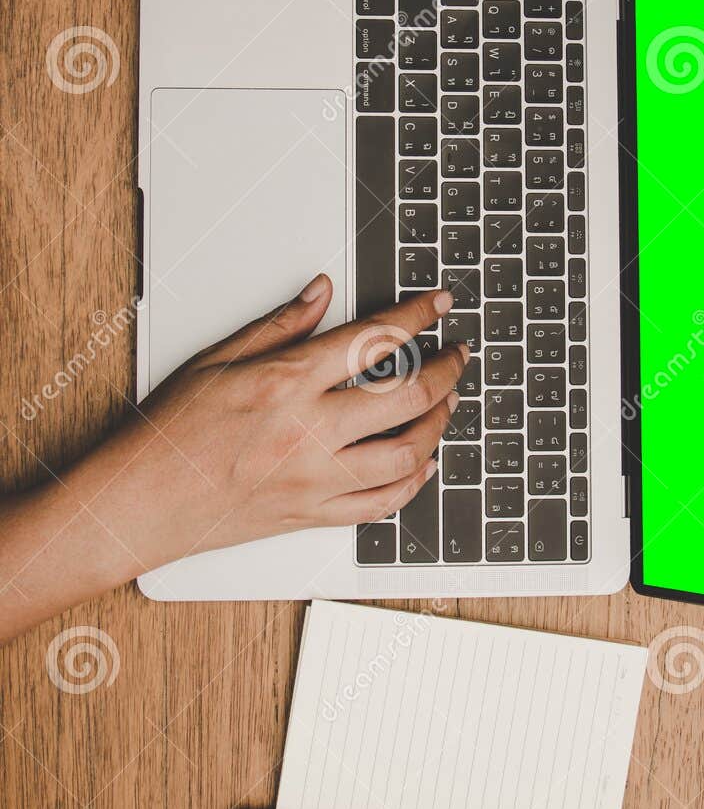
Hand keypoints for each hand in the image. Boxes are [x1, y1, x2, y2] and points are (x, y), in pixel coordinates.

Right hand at [0, 281, 466, 640]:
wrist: (141, 503)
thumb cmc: (169, 432)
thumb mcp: (217, 359)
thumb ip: (279, 325)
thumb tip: (323, 292)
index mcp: (285, 384)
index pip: (373, 340)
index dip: (418, 316)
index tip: (440, 303)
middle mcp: (308, 433)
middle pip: (408, 396)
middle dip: (447, 369)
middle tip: (458, 354)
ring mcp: (315, 480)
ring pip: (407, 454)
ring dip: (439, 424)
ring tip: (447, 402)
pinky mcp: (313, 516)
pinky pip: (383, 504)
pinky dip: (414, 481)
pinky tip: (423, 461)